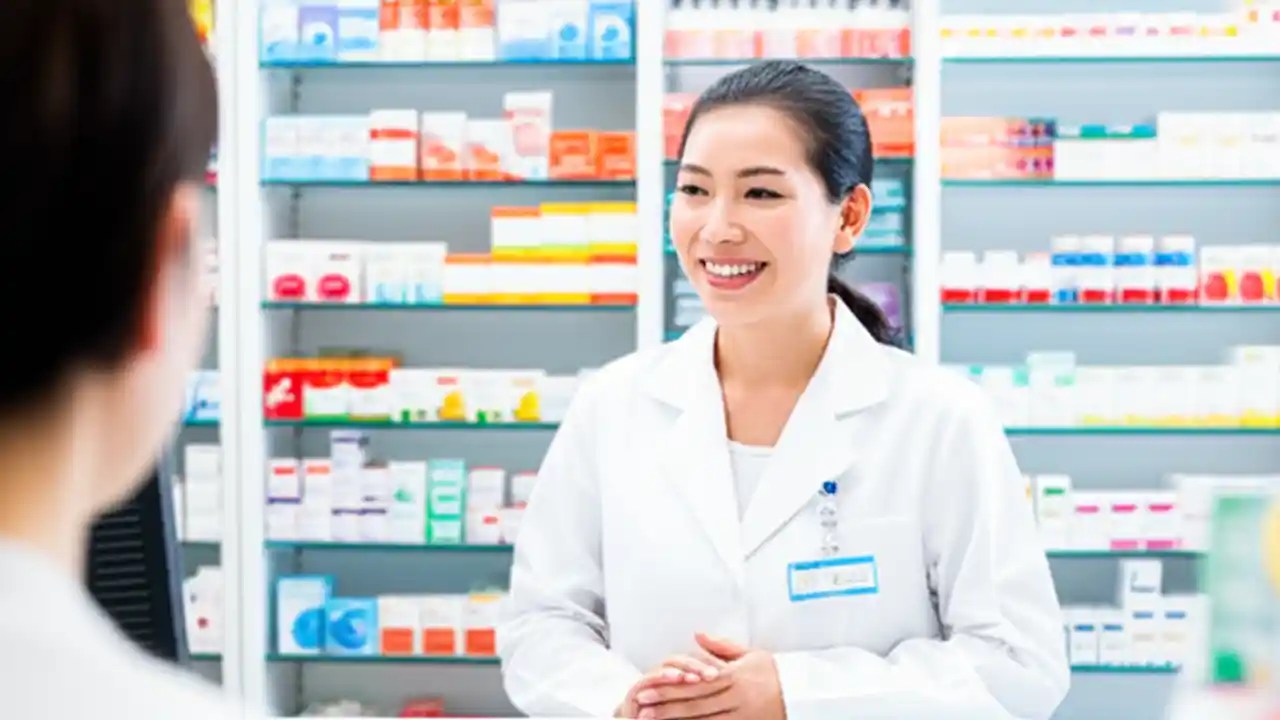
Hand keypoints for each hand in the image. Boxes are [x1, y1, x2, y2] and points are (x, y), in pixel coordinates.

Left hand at [634, 634, 784, 719]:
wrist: (803, 696)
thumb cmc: (775, 673)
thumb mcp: (751, 654)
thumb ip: (721, 647)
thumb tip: (697, 634)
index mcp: (734, 676)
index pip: (695, 682)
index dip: (669, 686)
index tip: (647, 688)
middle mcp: (736, 698)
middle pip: (694, 702)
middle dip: (665, 706)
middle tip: (640, 707)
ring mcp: (740, 716)